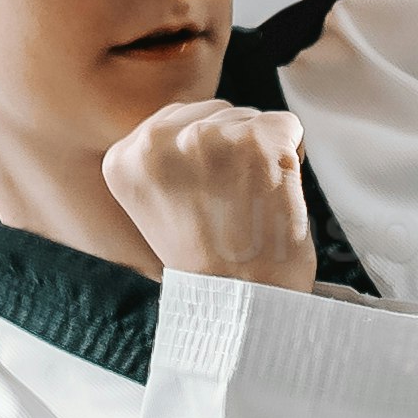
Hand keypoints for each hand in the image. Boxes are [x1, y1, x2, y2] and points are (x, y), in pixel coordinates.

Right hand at [100, 105, 331, 286]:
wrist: (242, 304)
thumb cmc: (209, 263)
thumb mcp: (158, 203)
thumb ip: (169, 157)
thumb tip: (201, 120)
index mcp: (124, 157)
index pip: (179, 120)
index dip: (205, 158)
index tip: (205, 198)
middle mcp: (158, 139)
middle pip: (217, 113)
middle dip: (234, 150)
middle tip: (232, 205)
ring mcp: (209, 137)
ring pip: (252, 118)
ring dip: (262, 155)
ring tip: (250, 204)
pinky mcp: (257, 140)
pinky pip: (288, 126)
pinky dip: (293, 157)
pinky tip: (276, 196)